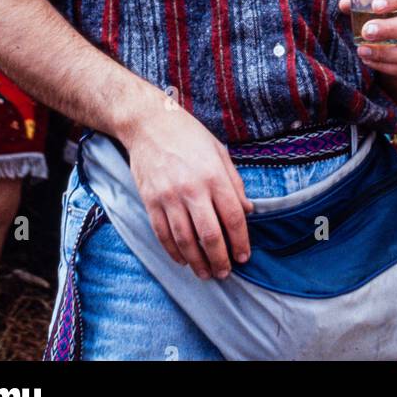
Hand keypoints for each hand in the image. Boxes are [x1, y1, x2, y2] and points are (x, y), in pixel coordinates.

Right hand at [121, 92, 252, 279]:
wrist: (148, 123)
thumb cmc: (188, 135)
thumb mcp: (219, 152)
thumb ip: (234, 182)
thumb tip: (247, 211)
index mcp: (213, 175)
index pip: (233, 217)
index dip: (241, 241)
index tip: (244, 256)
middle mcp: (191, 188)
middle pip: (210, 235)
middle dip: (220, 259)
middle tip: (226, 272)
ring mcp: (168, 197)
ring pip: (185, 240)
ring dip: (198, 262)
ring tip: (206, 273)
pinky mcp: (150, 201)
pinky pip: (163, 235)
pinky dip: (174, 252)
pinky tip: (183, 260)